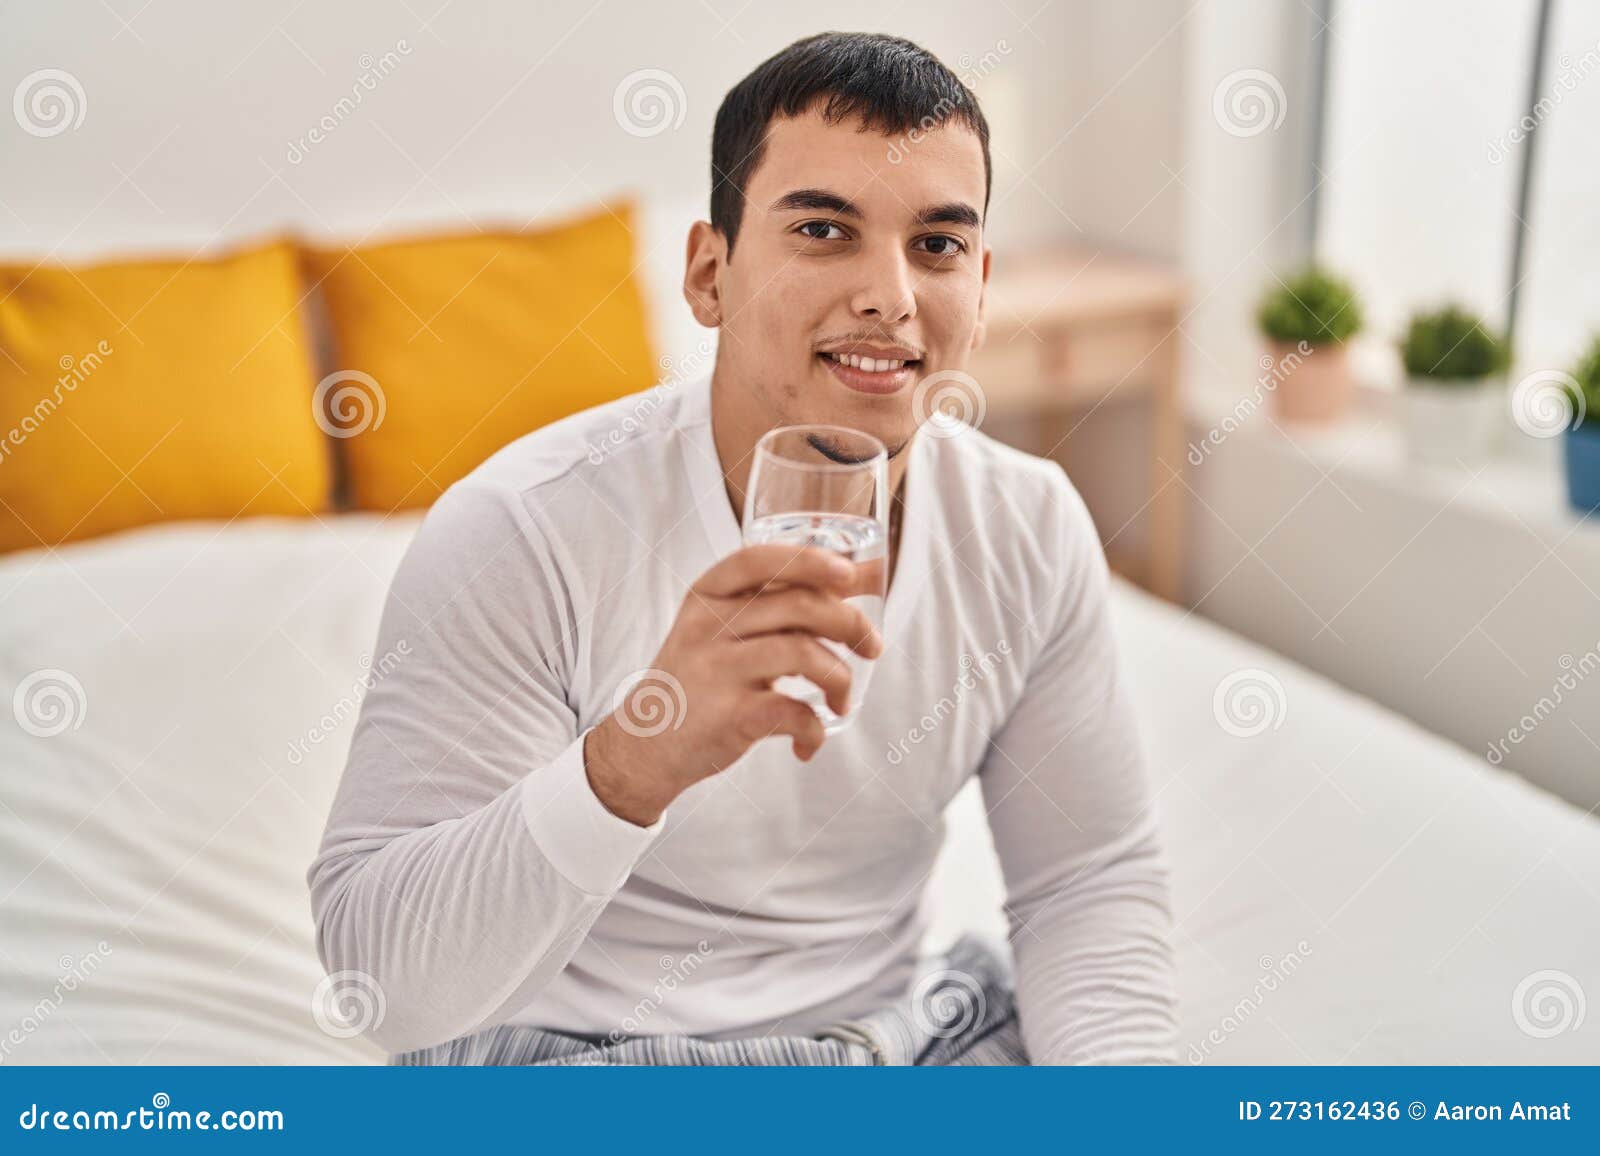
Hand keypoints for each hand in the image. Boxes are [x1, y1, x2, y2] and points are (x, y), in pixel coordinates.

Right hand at [584, 543, 883, 825]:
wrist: (645, 744)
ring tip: (841, 698)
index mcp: (708, 595)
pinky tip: (809, 740)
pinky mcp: (727, 717)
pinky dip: (815, 728)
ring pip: (803, 654)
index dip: (808, 560)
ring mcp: (716, 671)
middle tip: (872, 646)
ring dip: (840, 678)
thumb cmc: (703, 676)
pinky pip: (793, 711)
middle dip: (850, 623)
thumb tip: (872, 571)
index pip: (758, 560)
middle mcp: (708, 626)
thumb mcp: (727, 626)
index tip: (850, 573)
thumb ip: (788, 597)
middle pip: (797, 606)